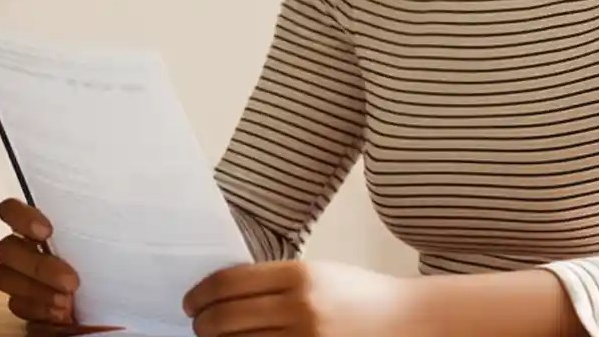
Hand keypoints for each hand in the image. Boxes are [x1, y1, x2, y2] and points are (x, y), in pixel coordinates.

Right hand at [0, 198, 120, 335]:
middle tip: (70, 281)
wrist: (110, 299)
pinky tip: (60, 312)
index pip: (11, 210)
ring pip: (4, 277)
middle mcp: (22, 247)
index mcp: (38, 224)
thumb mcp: (107, 238)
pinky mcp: (21, 301)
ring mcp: (16, 275)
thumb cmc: (105, 261)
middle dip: (39, 266)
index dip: (21, 217)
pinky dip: (38, 309)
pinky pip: (17, 304)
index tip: (46, 231)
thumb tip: (109, 214)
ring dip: (36, 290)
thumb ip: (93, 225)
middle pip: (8, 248)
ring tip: (67, 301)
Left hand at [182, 260, 410, 336]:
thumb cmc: (361, 296)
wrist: (408, 321)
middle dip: (201, 324)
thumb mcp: (319, 273)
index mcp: (300, 275)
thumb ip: (275, 281)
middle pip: (225, 319)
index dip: (200, 294)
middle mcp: (300, 308)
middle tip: (197, 324)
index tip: (190, 301)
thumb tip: (223, 293)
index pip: (228, 283)